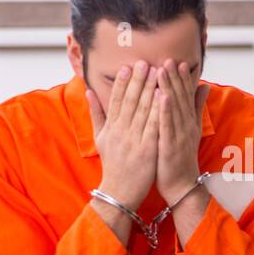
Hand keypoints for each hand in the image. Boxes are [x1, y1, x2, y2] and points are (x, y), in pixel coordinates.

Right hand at [87, 60, 160, 208]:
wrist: (118, 192)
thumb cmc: (113, 164)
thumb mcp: (100, 138)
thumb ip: (96, 114)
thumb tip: (89, 91)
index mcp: (111, 127)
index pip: (117, 100)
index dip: (123, 82)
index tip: (129, 66)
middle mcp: (120, 131)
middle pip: (130, 101)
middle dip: (138, 80)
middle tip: (145, 62)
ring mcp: (133, 140)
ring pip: (143, 111)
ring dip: (150, 90)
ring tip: (157, 73)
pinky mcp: (146, 150)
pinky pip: (153, 127)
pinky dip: (158, 111)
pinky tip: (164, 97)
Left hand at [155, 60, 209, 201]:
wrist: (182, 186)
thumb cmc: (181, 158)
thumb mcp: (192, 130)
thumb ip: (197, 108)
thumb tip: (204, 87)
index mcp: (189, 122)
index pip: (186, 96)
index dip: (183, 79)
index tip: (178, 61)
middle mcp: (186, 126)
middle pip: (180, 98)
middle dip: (174, 78)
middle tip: (168, 59)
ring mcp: (179, 135)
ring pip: (173, 108)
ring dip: (168, 88)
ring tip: (162, 70)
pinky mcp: (170, 146)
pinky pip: (167, 126)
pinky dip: (165, 110)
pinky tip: (161, 96)